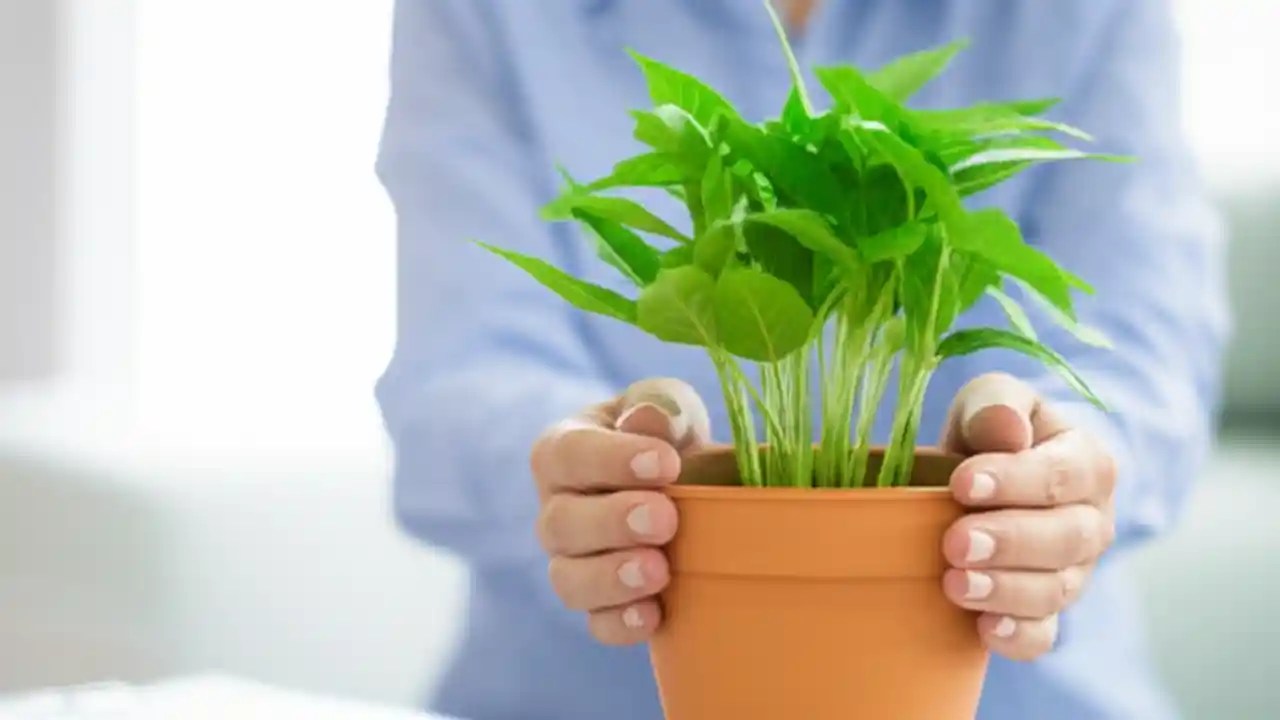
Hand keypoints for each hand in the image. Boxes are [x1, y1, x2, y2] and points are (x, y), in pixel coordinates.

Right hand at [531, 378, 709, 644]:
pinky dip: (620, 623)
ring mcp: (572, 562)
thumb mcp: (669, 408)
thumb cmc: (668, 437)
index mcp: (563, 450)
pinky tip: (654, 615)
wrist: (688, 488)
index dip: (612, 461)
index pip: (568, 455)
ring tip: (659, 570)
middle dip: (612, 522)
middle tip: (665, 518)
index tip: (667, 463)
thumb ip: (663, 406)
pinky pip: (595, 623)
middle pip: (562, 522)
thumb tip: (648, 420)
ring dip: (612, 578)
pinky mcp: (598, 605)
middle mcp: (556, 509)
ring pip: (569, 580)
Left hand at [940, 373, 1117, 660]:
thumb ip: (995, 405)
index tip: (962, 483)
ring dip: (1005, 590)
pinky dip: (1018, 636)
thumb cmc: (990, 434)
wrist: (985, 479)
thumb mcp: (991, 401)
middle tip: (956, 542)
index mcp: (1087, 463)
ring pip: (1055, 590)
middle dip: (1010, 542)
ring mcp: (1074, 572)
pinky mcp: (1046, 612)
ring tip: (956, 584)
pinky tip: (985, 630)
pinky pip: (1044, 635)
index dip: (1014, 481)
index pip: (1063, 475)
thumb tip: (1007, 430)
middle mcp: (1091, 521)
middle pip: (1066, 538)